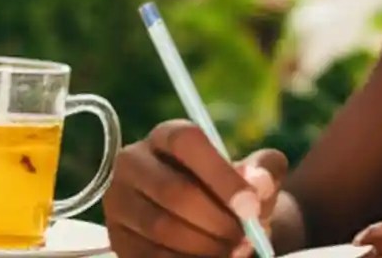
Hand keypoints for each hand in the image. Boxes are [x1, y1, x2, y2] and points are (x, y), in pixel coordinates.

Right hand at [103, 120, 287, 257]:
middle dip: (217, 220)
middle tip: (246, 238)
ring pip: (161, 227)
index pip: (187, 142)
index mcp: (167, 135)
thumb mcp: (257, 173)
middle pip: (174, 190)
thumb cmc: (235, 191)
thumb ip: (264, 171)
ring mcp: (119, 200)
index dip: (221, 175)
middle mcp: (133, 161)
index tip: (251, 207)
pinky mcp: (116, 237)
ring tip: (234, 250)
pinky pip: (149, 255)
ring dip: (204, 246)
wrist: (213, 221)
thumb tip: (256, 184)